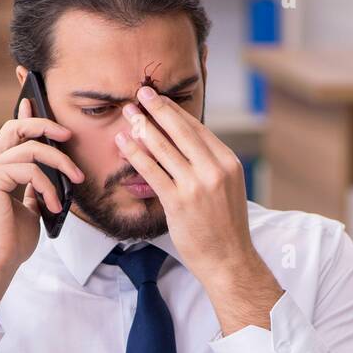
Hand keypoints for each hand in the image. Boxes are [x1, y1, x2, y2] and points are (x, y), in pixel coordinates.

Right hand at [0, 98, 84, 320]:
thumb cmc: (11, 242)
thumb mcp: (29, 210)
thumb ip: (34, 189)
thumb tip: (50, 179)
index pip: (11, 132)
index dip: (26, 114)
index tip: (36, 100)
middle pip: (16, 127)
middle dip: (45, 125)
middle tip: (68, 136)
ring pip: (29, 147)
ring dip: (59, 163)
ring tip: (74, 182)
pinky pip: (29, 169)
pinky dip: (48, 185)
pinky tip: (53, 205)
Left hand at [114, 87, 281, 332]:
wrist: (228, 258)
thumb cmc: (225, 226)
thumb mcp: (227, 187)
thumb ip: (209, 164)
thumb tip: (186, 143)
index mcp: (227, 162)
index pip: (198, 129)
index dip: (175, 111)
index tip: (160, 99)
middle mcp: (214, 170)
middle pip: (180, 131)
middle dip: (158, 108)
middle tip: (141, 94)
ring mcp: (196, 186)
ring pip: (163, 148)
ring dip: (142, 127)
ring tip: (127, 114)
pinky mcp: (178, 202)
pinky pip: (152, 171)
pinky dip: (136, 153)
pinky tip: (123, 142)